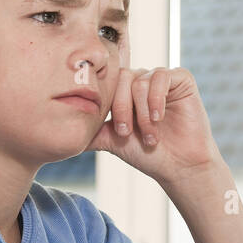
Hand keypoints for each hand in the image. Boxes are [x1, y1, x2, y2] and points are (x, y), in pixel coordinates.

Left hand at [84, 34, 222, 187]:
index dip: (110, 105)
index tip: (120, 132)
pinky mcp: (181, 79)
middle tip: (129, 133)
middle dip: (123, 108)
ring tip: (150, 135)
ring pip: (140, 81)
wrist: (179, 166)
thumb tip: (61, 132)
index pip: (108, 82)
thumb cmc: (148, 154)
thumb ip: (91, 131)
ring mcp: (162, 78)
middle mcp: (142, 80)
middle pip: (122, 79)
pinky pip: (162, 76)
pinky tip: (159, 117)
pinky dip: (157, 98)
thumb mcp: (112, 141)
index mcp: (125, 91)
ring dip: (142, 111)